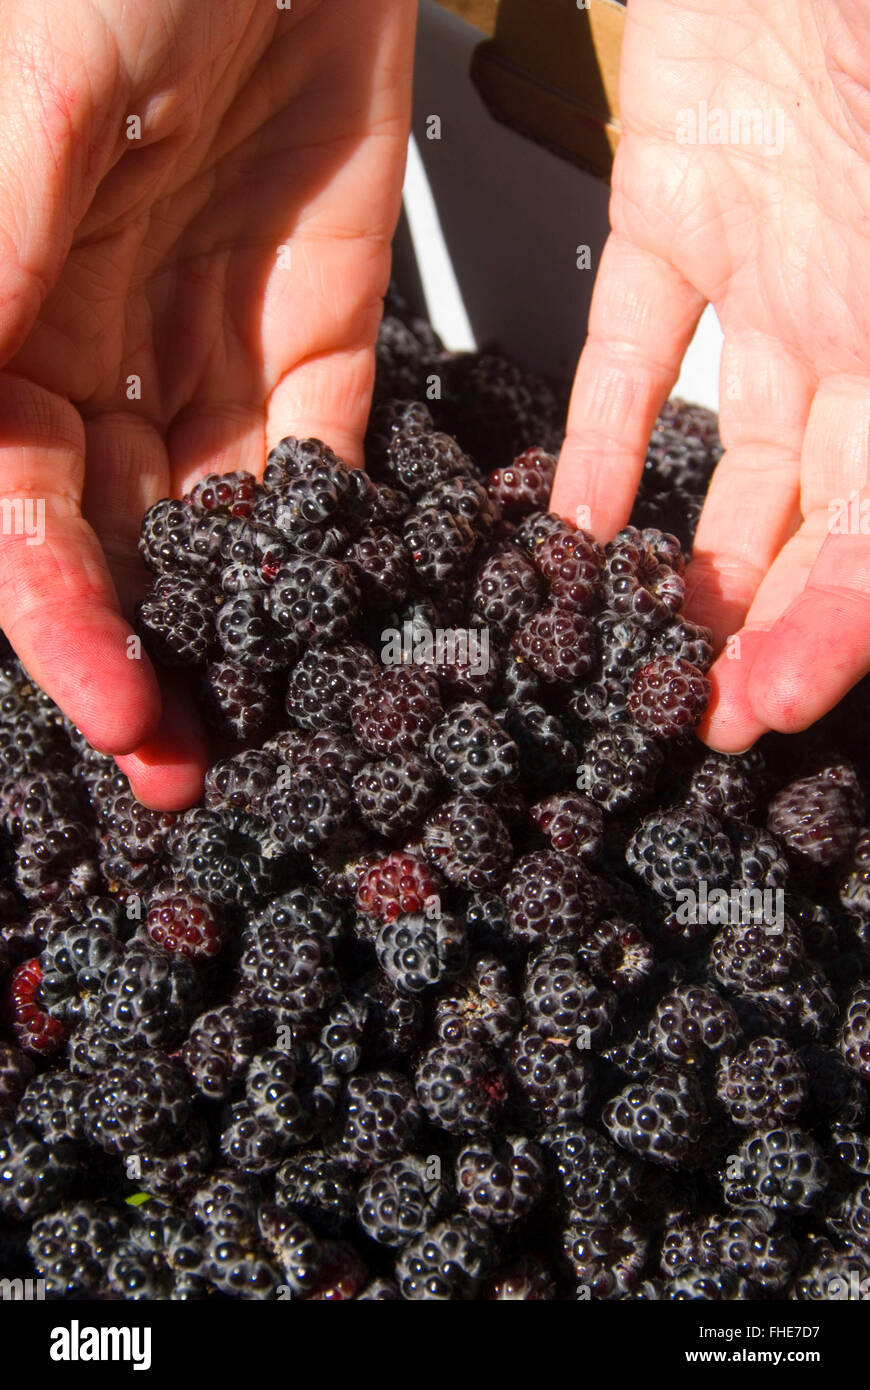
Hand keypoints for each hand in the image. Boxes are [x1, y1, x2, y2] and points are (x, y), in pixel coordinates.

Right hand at [0, 0, 414, 805]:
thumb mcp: (15, 114)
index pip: (11, 506)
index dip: (52, 614)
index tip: (112, 707)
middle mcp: (81, 345)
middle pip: (104, 533)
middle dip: (138, 650)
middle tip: (183, 768)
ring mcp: (200, 336)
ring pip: (207, 512)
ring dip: (234, 619)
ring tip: (263, 725)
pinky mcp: (315, 317)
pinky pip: (312, 444)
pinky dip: (320, 526)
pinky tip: (332, 607)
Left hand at [551, 0, 869, 751]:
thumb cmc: (858, 27)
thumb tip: (867, 540)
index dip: (841, 625)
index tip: (770, 705)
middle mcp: (864, 318)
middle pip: (821, 512)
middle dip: (768, 621)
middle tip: (703, 712)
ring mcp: (775, 271)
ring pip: (737, 453)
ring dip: (695, 553)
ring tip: (638, 644)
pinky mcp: (679, 213)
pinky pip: (633, 346)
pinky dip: (602, 436)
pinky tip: (568, 527)